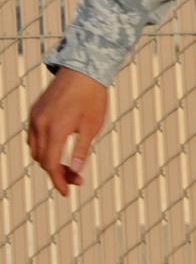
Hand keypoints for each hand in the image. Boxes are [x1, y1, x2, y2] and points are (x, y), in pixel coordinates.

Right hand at [26, 66, 109, 196]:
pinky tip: (58, 149)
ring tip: (69, 166)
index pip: (50, 164)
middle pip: (42, 159)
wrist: (83, 71)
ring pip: (35, 149)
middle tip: (77, 179)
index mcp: (55, 130)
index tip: (67, 192)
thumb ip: (81, 150)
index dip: (58, 180)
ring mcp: (35, 117)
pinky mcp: (35, 111)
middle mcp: (40, 124)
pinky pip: (33, 136)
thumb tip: (75, 170)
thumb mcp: (92, 127)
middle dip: (57, 173)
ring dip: (48, 160)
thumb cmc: (92, 99)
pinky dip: (43, 147)